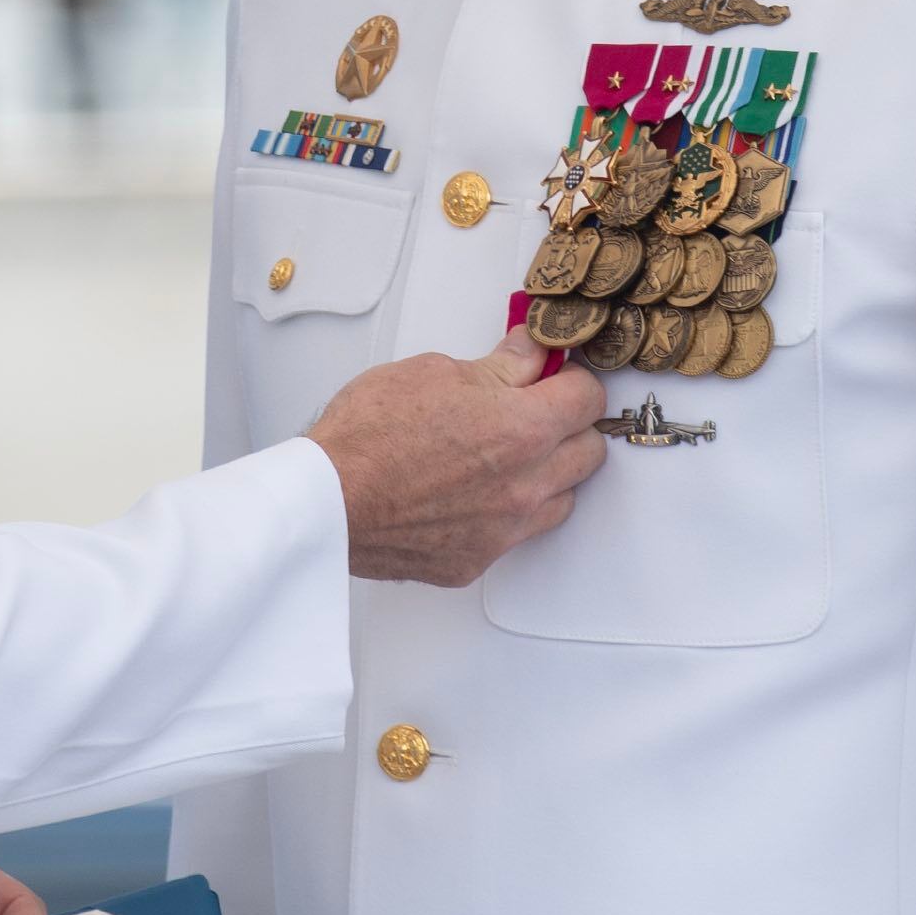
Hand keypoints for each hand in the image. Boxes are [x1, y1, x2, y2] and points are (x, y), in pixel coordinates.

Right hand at [306, 326, 608, 584]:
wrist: (327, 498)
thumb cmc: (368, 435)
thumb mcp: (435, 373)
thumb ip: (499, 367)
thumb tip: (528, 355)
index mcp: (523, 429)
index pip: (589, 398)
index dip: (573, 378)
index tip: (557, 374)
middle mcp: (525, 485)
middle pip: (588, 451)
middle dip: (568, 424)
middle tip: (534, 408)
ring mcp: (504, 529)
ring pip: (561, 497)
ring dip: (547, 473)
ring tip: (505, 454)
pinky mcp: (478, 559)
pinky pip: (516, 533)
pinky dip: (505, 511)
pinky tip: (473, 492)